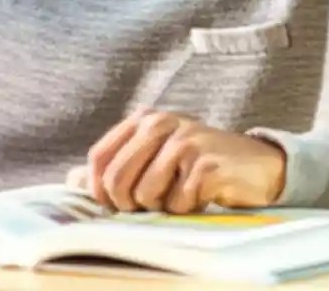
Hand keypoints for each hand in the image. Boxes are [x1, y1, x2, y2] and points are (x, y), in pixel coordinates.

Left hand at [66, 109, 285, 213]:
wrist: (257, 165)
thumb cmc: (198, 163)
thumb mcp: (154, 156)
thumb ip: (114, 165)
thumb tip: (71, 180)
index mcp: (144, 119)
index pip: (99, 156)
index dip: (97, 187)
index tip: (109, 204)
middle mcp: (161, 124)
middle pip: (118, 178)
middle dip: (128, 203)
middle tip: (149, 204)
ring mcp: (185, 142)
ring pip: (146, 194)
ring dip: (161, 206)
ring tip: (180, 194)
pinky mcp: (206, 164)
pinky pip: (177, 203)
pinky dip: (186, 209)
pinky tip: (202, 196)